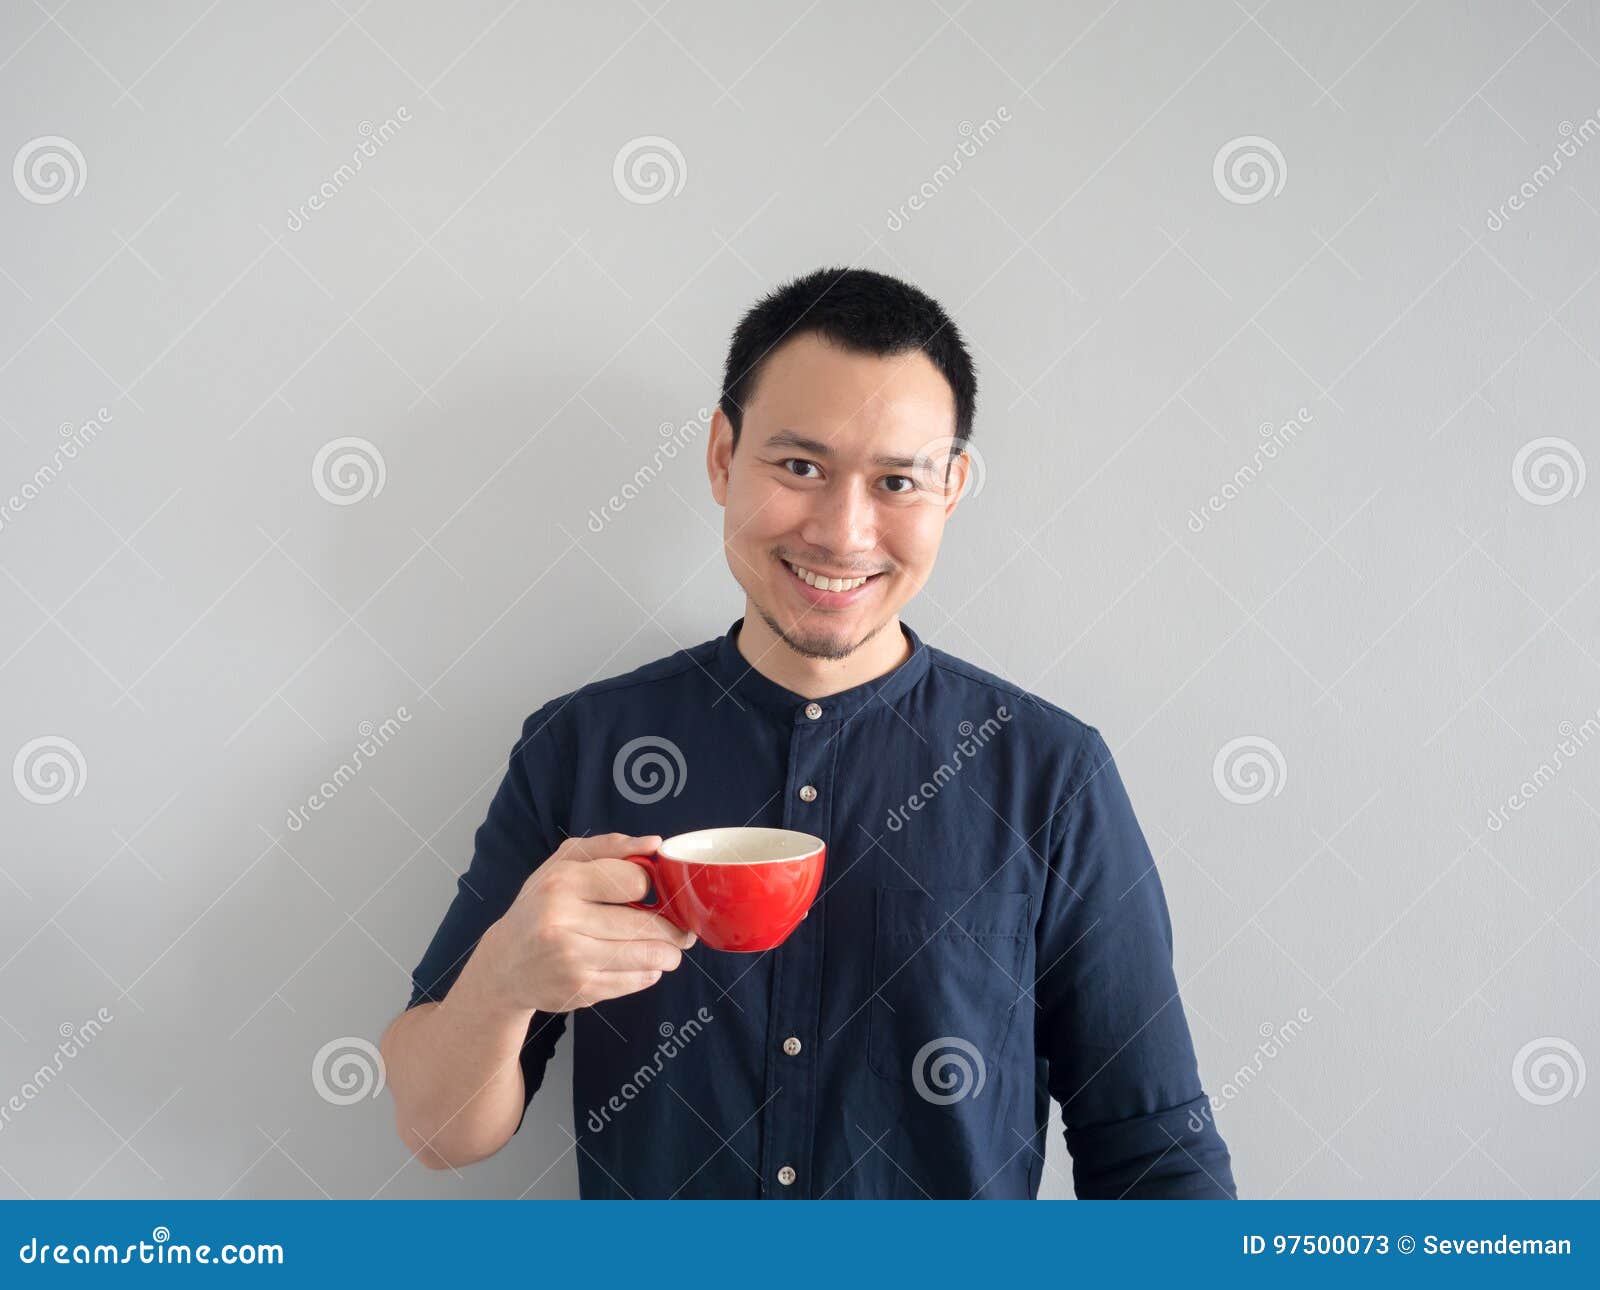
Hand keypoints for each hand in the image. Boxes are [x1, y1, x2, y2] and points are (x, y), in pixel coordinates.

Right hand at [478, 833, 694, 1012]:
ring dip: (669, 953)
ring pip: (648, 955)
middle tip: (682, 929)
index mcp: (561, 883)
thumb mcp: (563, 864)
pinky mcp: (580, 990)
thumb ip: (609, 847)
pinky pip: (636, 980)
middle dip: (673, 928)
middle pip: (647, 923)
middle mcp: (562, 921)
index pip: (634, 881)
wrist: (504, 965)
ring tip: (670, 948)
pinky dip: (648, 972)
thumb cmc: (540, 906)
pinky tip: (641, 964)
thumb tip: (654, 844)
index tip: (653, 892)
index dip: (652, 886)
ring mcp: (571, 959)